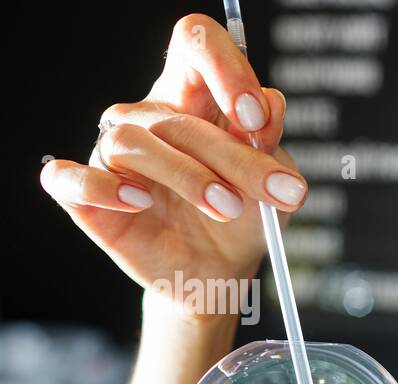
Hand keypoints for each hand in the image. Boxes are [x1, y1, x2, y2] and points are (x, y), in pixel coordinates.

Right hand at [39, 14, 306, 306]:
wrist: (221, 274)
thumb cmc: (243, 218)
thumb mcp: (271, 180)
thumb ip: (268, 143)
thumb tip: (269, 105)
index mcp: (193, 99)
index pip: (194, 44)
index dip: (223, 67)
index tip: (254, 115)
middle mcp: (147, 117)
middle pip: (176, 115)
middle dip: (234, 157)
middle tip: (275, 191)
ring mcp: (112, 154)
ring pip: (134, 143)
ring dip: (188, 176)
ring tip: (228, 208)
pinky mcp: (85, 196)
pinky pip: (70, 178)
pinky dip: (102, 187)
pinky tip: (138, 203)